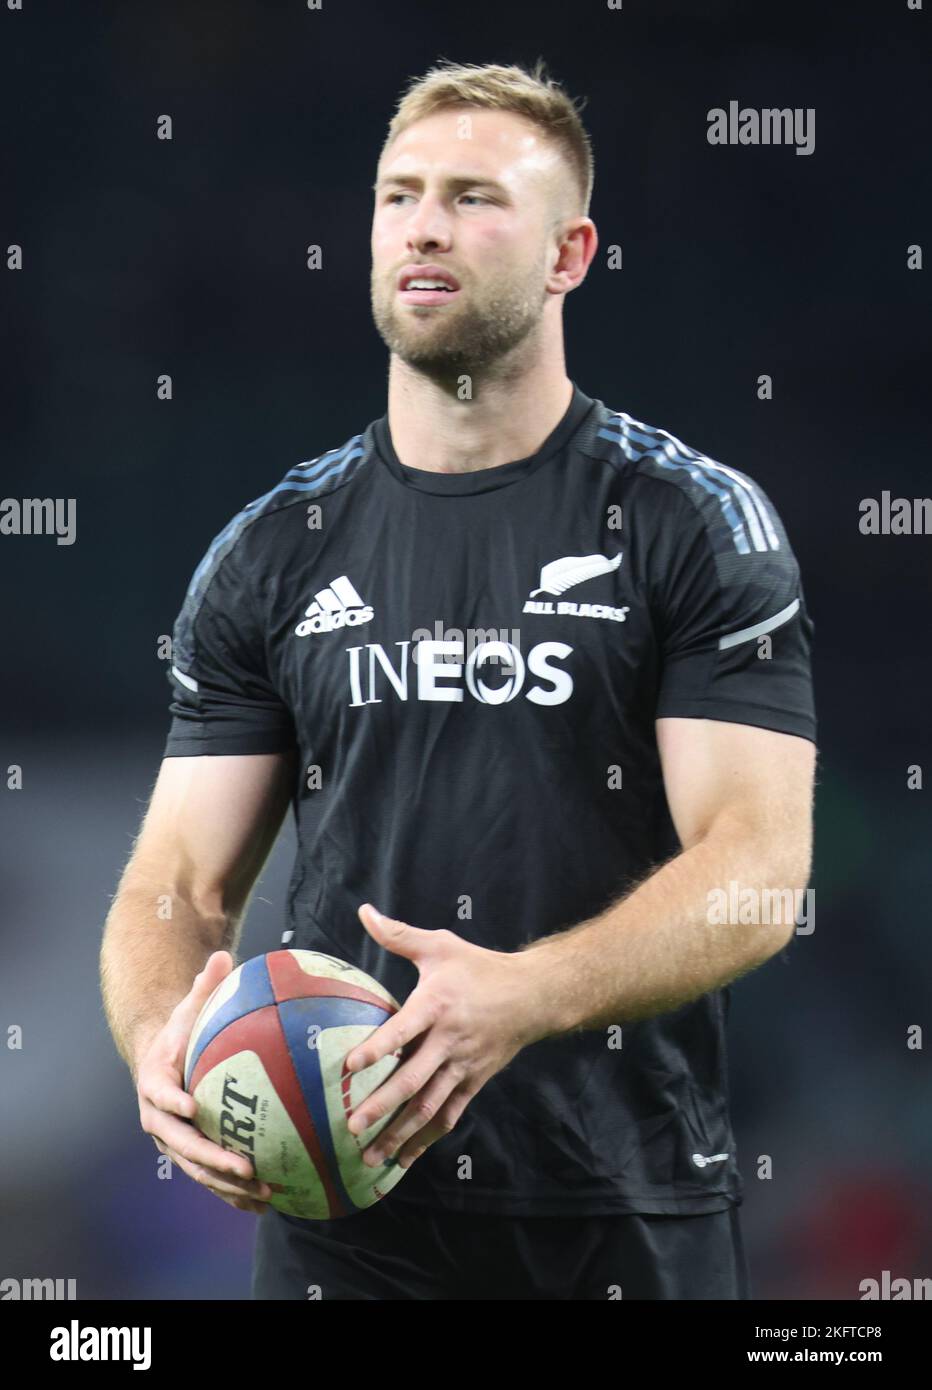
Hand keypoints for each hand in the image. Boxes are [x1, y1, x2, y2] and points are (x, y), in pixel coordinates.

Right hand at [135, 950, 272, 1214]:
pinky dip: (235, 1192)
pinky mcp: (191, 1154)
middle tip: (244, 1165)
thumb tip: (222, 954)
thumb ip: (204, 986)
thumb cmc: (182, 1030)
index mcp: (154, 1083)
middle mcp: (160, 1119)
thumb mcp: (189, 1006)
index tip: (192, 1107)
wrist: (163, 1062)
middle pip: (182, 1145)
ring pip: (198, 1170)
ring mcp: (174, 1141)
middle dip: (211, 1159)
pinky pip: (212, 1177)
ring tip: (265, 1191)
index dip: (173, 1103)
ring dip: (228, 1185)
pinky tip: (267, 1203)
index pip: (160, 1095)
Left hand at [344, 905, 544, 1170]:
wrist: (533, 995)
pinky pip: (448, 1115)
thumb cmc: (479, 967)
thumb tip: (365, 912)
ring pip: (428, 1107)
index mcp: (436, 1005)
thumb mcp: (440, 945)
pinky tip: (403, 1158)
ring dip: (399, 1133)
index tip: (348, 1068)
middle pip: (412, 1080)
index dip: (377, 1050)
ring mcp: (462, 1067)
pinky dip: (426, 1139)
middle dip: (381, 1106)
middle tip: (351, 1125)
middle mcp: (449, 1041)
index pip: (403, 1031)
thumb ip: (399, 934)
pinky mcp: (473, 1082)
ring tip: (370, 1155)